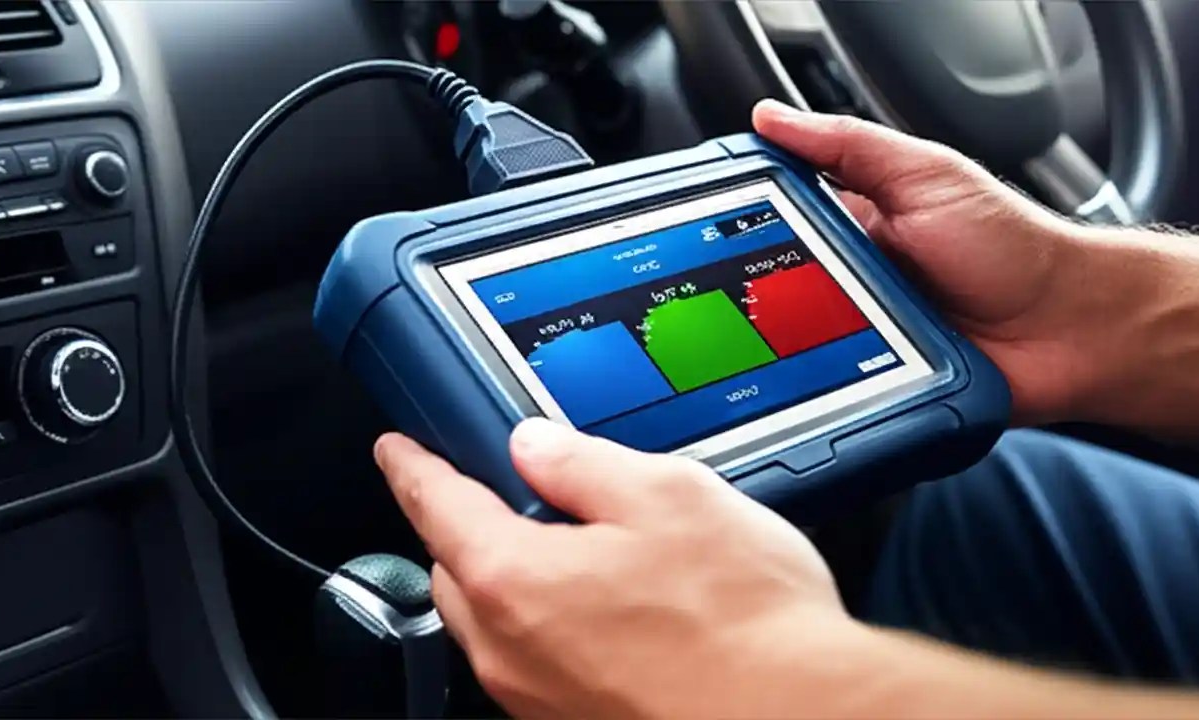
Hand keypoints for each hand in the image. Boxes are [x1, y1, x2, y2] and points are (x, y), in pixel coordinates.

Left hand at [376, 421, 1198, 718]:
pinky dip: (555, 628)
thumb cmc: (740, 623)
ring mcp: (538, 699)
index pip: (434, 505)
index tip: (397, 451)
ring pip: (496, 624)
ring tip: (584, 554)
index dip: (411, 467)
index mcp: (513, 579)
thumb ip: (583, 464)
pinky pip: (538, 662)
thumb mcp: (665, 496)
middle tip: (510, 498)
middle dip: (467, 530)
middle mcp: (509, 650)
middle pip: (456, 571)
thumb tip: (535, 447)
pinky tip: (616, 613)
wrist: (801, 717)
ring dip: (517, 583)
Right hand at [752, 100, 1099, 425]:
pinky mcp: (870, 383)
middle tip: (748, 293)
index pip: (773, 220)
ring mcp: (857, 334)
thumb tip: (772, 118)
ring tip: (790, 336)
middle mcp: (848, 279)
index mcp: (852, 224)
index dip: (738, 222)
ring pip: (788, 343)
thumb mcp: (925, 175)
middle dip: (757, 291)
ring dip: (784, 343)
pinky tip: (812, 379)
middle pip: (770, 286)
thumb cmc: (1010, 247)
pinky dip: (813, 386)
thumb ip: (850, 146)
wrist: (1069, 327)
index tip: (707, 226)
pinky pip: (824, 388)